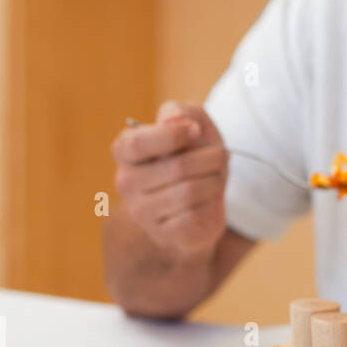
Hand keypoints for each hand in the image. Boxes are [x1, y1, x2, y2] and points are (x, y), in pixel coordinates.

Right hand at [110, 100, 228, 254]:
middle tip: (220, 157)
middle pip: (176, 167)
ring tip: (215, 178)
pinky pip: (193, 218)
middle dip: (210, 159)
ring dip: (214, 182)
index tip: (196, 130)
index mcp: (126, 151)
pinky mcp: (161, 234)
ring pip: (188, 193)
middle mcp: (126, 182)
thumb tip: (171, 120)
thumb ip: (180, 112)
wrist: (208, 195)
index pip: (137, 143)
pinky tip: (207, 203)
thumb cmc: (196, 154)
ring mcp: (141, 212)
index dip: (172, 135)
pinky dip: (210, 206)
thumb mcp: (193, 122)